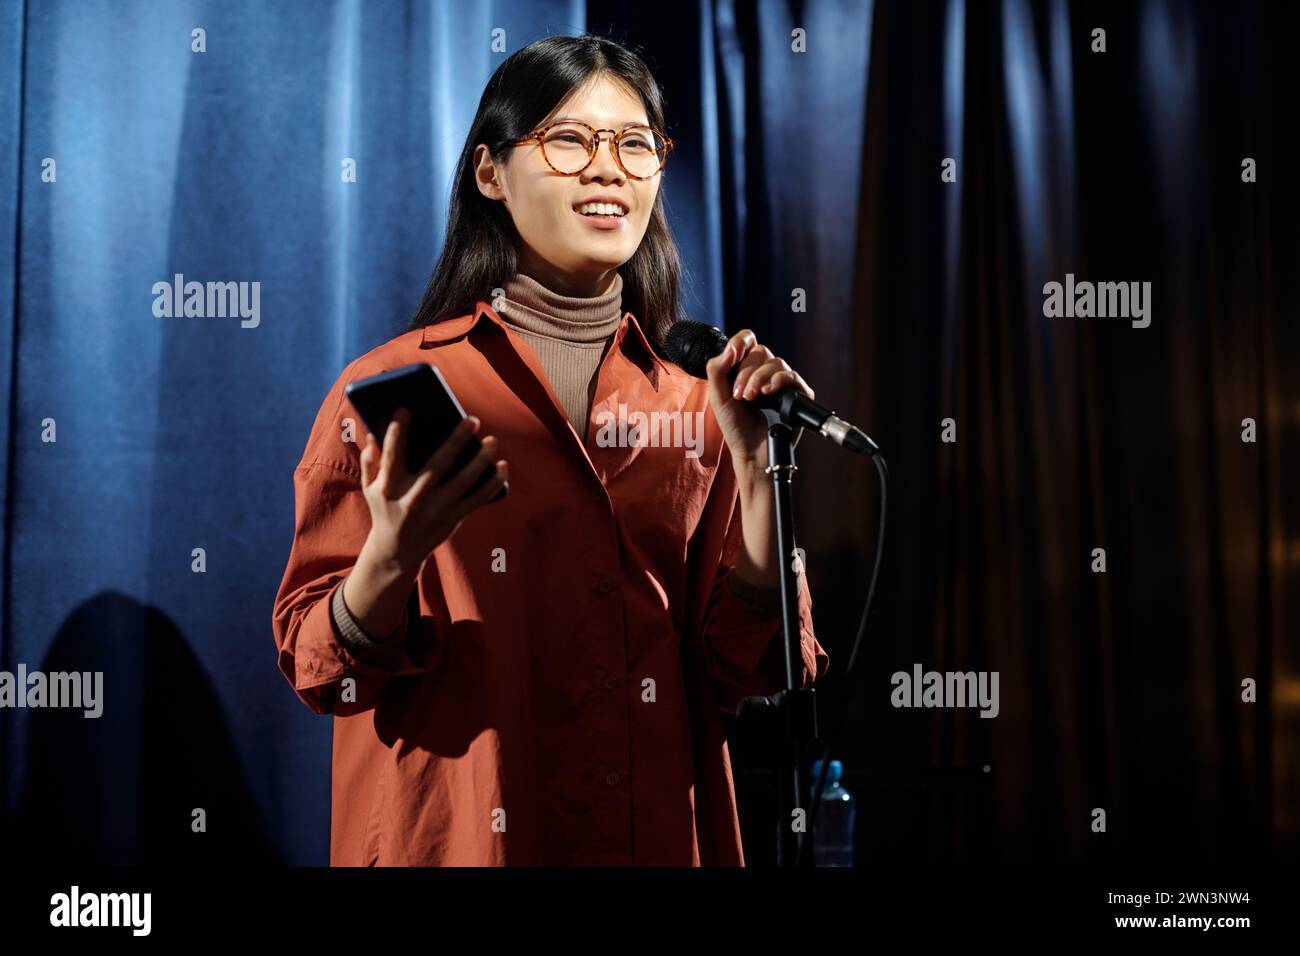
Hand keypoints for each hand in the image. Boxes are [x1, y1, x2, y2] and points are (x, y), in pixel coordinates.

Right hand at [358, 407, 507, 575]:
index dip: (396, 432)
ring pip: (463, 482)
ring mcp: (435, 511)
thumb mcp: (369, 489)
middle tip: (472, 419)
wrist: (397, 551)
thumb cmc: (384, 510)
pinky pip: (476, 500)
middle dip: (456, 441)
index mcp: (389, 488)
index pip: (392, 455)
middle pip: (437, 466)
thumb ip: (369, 463)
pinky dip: (492, 484)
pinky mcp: (452, 519)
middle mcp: (413, 499)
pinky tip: (502, 467)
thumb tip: (372, 436)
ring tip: (492, 441)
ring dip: (481, 460)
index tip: (405, 409)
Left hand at [705, 328, 815, 475]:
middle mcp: (764, 372)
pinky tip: (767, 394)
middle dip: (746, 372)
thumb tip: (731, 347)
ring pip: (776, 362)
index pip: (747, 340)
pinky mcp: (796, 394)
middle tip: (739, 395)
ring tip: (751, 399)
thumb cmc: (735, 426)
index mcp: (745, 368)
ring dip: (759, 379)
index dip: (741, 341)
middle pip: (760, 351)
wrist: (751, 451)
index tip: (733, 353)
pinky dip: (778, 381)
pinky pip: (791, 376)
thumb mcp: (717, 396)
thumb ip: (717, 368)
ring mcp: (780, 383)